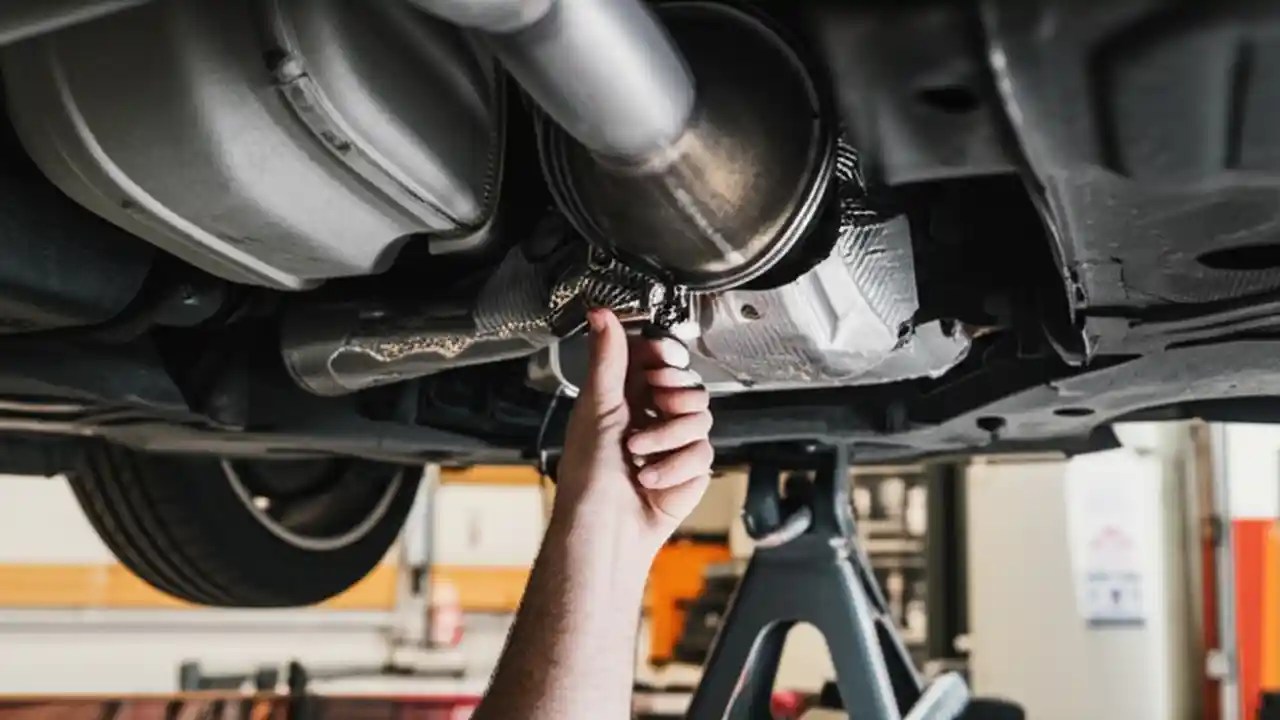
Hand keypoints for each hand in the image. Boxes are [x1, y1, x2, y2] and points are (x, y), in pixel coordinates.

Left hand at [553, 308, 713, 555]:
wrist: (605, 530)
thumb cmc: (589, 475)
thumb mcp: (597, 407)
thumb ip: (608, 359)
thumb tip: (600, 313)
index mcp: (626, 396)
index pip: (660, 358)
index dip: (666, 358)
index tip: (659, 366)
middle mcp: (651, 417)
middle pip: (691, 386)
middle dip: (674, 399)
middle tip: (654, 409)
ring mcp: (673, 445)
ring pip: (701, 420)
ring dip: (668, 439)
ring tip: (640, 457)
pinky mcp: (689, 472)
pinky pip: (704, 454)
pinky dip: (675, 469)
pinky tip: (651, 481)